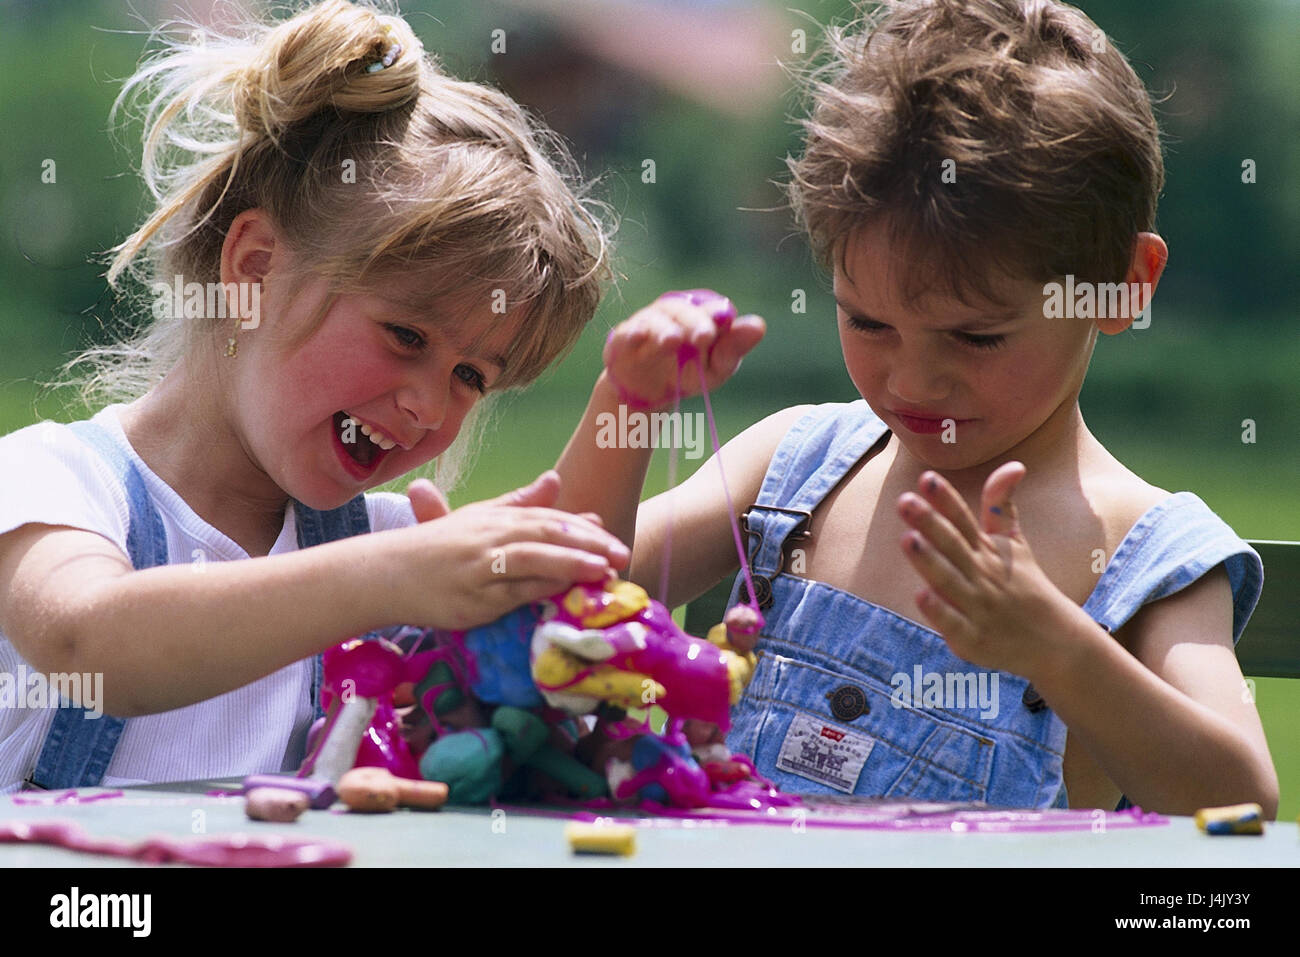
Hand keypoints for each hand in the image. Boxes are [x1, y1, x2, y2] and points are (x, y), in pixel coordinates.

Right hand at [397, 471, 630, 630]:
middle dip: (586, 544)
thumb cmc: (435, 547)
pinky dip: (540, 592)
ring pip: (532, 562)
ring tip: (602, 569)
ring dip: (569, 564)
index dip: (581, 527)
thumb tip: (555, 480)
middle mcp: (490, 538)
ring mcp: (481, 568)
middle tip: (621, 553)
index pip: (546, 518)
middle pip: (546, 535)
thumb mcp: (478, 517)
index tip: (610, 534)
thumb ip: (519, 502)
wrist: (386, 574)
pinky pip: (512, 594)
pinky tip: (564, 593)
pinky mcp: (473, 599)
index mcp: (495, 519)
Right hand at [602, 290, 763, 408]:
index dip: (717, 316)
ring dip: (664, 329)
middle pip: (682, 310)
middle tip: (704, 336)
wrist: (648, 393)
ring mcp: (646, 323)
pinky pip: (626, 333)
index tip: (724, 326)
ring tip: (672, 340)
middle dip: (693, 322)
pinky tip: (637, 338)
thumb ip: (734, 348)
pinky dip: (631, 334)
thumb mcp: (715, 369)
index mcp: (699, 315)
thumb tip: (759, 325)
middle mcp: (672, 313)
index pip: (711, 309)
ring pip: (655, 320)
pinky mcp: (623, 338)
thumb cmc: (687, 374)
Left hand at [896, 463, 1080, 677]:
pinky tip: (921, 595)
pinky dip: (939, 612)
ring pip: (948, 581)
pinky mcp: (972, 639)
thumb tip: (1014, 464)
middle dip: (930, 523)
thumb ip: (1001, 504)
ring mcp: (977, 607)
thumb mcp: (1015, 543)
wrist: (1056, 642)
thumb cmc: (1025, 585)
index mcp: (987, 550)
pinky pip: (953, 624)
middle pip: (953, 546)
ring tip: (907, 538)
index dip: (946, 499)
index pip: (964, 520)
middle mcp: (982, 574)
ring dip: (929, 561)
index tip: (926, 478)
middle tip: (905, 501)